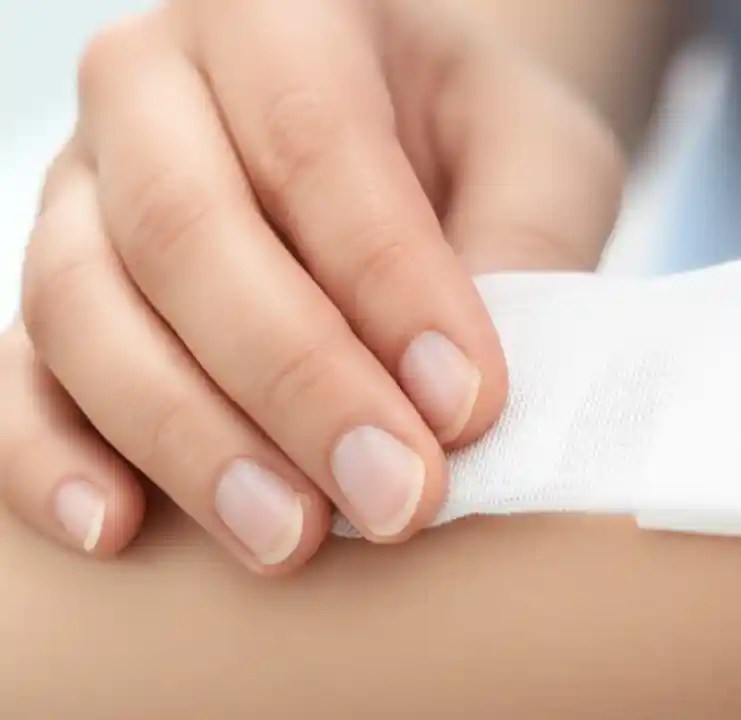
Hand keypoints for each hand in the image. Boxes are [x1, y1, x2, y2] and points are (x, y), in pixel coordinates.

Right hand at [0, 0, 623, 571]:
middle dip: (295, 383)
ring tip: (291, 538)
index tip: (465, 406)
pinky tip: (116, 528)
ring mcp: (81, 185)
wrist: (402, 129)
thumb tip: (466, 395)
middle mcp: (152, 84)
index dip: (389, 283)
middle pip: (185, 231)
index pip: (316, 143)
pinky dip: (49, 455)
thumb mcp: (540, 158)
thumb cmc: (473, 137)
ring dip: (188, 438)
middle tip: (395, 496)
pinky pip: (16, 372)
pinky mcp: (55, 287)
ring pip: (84, 309)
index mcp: (280, 14)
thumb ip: (526, 244)